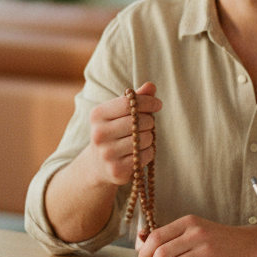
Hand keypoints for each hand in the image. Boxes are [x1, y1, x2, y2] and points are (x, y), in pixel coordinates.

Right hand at [44, 83, 159, 242]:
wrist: (98, 164)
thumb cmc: (115, 130)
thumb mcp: (119, 112)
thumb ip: (135, 99)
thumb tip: (151, 86)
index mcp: (98, 115)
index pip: (128, 103)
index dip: (148, 102)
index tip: (158, 104)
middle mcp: (99, 134)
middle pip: (140, 121)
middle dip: (149, 121)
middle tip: (145, 125)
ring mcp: (107, 154)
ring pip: (145, 139)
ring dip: (149, 138)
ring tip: (140, 139)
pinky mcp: (117, 170)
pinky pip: (146, 156)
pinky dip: (148, 152)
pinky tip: (139, 152)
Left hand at [137, 215, 256, 256]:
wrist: (247, 246)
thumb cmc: (215, 240)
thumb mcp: (193, 229)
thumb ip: (169, 235)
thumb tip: (139, 243)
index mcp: (188, 223)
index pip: (156, 237)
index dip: (144, 253)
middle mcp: (197, 234)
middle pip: (161, 254)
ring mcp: (207, 252)